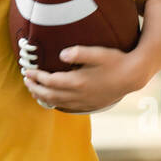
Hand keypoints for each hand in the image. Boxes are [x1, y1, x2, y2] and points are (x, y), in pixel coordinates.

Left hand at [21, 45, 147, 113]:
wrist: (133, 76)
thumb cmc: (115, 61)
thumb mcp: (97, 52)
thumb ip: (78, 52)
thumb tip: (60, 54)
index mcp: (78, 81)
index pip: (50, 82)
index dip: (37, 77)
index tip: (28, 71)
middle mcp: (79, 95)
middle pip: (50, 95)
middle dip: (35, 89)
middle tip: (26, 81)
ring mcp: (84, 102)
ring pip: (58, 103)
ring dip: (43, 98)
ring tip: (34, 91)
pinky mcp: (90, 105)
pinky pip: (68, 108)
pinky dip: (56, 104)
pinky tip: (53, 100)